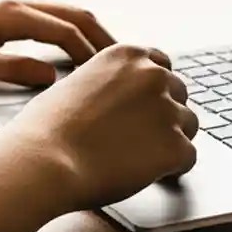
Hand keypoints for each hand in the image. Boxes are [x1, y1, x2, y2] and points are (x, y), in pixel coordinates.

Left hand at [0, 0, 114, 84]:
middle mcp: (16, 5)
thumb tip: (53, 76)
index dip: (92, 53)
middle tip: (129, 63)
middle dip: (105, 37)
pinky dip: (75, 33)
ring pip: (67, 14)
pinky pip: (53, 20)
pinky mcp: (7, 17)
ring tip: (113, 58)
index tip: (111, 75)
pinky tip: (81, 53)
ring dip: (92, 33)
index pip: (65, 30)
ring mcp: (12, 8)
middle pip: (75, 14)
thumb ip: (12, 70)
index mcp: (9, 14)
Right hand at [0, 44, 198, 231]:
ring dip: (170, 141)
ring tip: (138, 159)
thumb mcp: (76, 83)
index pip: (161, 65)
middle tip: (139, 139)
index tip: (146, 107)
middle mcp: (154, 75)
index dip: (154, 90)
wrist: (43, 161)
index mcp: (128, 55)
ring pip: (188, 126)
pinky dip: (172, 169)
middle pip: (179, 94)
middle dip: (164, 115)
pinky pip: (188, 158)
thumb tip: (121, 99)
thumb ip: (107, 83)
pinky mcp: (175, 146)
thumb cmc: (45, 129)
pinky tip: (147, 175)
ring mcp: (168, 110)